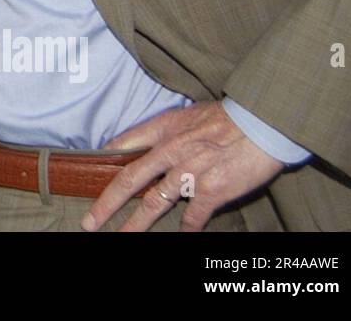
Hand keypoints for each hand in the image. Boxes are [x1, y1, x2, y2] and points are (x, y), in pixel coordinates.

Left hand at [82, 101, 284, 231]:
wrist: (262, 123)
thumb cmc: (228, 117)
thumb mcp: (186, 114)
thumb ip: (163, 130)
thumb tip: (141, 143)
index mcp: (163, 130)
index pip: (124, 145)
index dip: (104, 160)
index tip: (87, 172)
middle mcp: (171, 153)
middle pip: (130, 181)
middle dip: (106, 204)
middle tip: (90, 222)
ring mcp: (189, 174)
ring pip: (154, 204)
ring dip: (137, 224)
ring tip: (124, 236)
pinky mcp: (211, 192)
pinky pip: (192, 217)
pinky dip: (186, 228)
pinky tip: (183, 234)